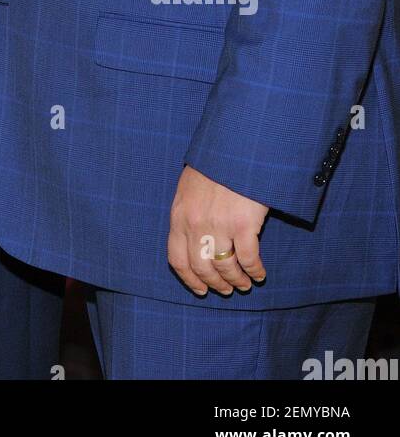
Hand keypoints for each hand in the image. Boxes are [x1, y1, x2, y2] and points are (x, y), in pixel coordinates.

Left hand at [168, 164, 268, 295]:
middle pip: (202, 268)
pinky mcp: (244, 224)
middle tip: (225, 290)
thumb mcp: (189, 186)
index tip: (200, 289)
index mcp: (179, 215)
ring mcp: (219, 224)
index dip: (189, 279)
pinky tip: (259, 274)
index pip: (177, 259)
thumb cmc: (214, 164)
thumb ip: (188, 212)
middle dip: (214, 283)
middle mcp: (196, 224)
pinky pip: (249, 258)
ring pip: (226, 267)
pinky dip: (254, 271)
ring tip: (243, 284)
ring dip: (236, 280)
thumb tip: (191, 237)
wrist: (236, 146)